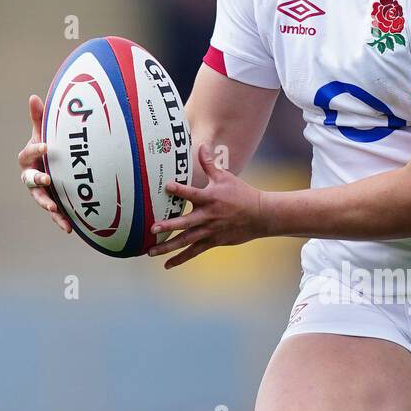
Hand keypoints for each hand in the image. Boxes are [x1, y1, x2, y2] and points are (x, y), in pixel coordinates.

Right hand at [18, 94, 71, 234]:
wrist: (56, 167)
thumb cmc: (49, 148)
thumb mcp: (45, 134)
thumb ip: (39, 119)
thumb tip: (34, 96)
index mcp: (28, 159)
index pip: (27, 154)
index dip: (35, 149)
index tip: (46, 145)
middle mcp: (31, 177)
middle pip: (29, 180)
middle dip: (38, 180)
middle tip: (47, 179)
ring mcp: (41, 192)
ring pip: (40, 198)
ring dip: (47, 203)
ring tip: (55, 208)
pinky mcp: (52, 203)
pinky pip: (54, 214)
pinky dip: (60, 220)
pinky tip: (69, 228)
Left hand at [147, 142, 266, 267]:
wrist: (260, 215)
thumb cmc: (241, 193)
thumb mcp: (225, 176)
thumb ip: (209, 164)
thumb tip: (201, 146)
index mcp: (210, 198)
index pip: (192, 193)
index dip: (179, 189)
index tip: (166, 186)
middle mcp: (208, 216)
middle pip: (186, 223)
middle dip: (169, 226)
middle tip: (152, 228)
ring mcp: (210, 231)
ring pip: (186, 241)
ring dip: (168, 246)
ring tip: (151, 252)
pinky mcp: (213, 241)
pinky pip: (194, 251)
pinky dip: (181, 259)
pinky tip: (167, 264)